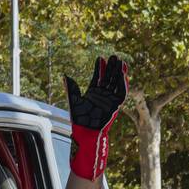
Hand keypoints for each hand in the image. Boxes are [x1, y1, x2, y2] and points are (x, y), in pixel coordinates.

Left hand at [65, 55, 127, 179]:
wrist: (85, 132)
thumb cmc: (79, 120)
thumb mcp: (74, 101)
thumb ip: (71, 88)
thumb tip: (65, 75)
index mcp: (93, 93)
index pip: (98, 78)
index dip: (99, 68)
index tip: (100, 58)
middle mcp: (102, 95)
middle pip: (108, 78)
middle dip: (111, 67)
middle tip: (114, 56)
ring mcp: (109, 100)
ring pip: (116, 83)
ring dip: (119, 73)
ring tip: (120, 61)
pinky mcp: (115, 106)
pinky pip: (121, 93)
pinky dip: (123, 84)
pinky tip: (123, 75)